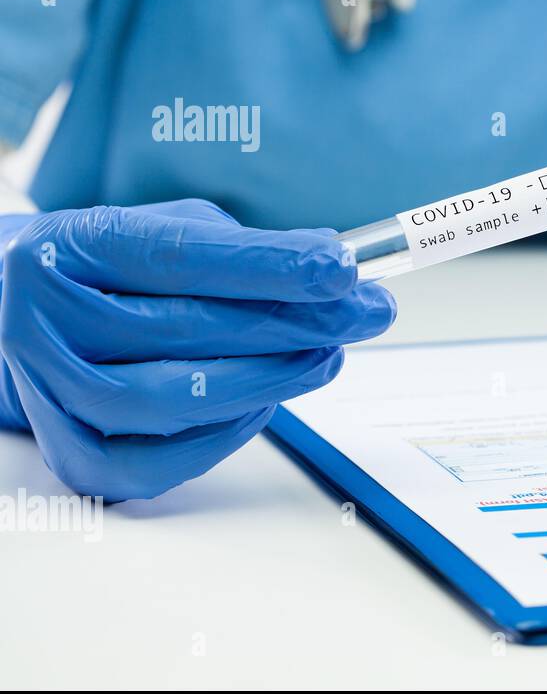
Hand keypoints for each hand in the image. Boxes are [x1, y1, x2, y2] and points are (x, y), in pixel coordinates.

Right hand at [0, 199, 394, 499]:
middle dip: (295, 322)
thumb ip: (238, 247)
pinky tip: (267, 401)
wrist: (11, 321)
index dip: (269, 264)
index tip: (341, 267)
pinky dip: (224, 434)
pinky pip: (158, 462)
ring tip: (327, 355)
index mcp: (65, 248)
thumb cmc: (104, 273)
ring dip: (268, 380)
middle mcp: (41, 321)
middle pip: (184, 329)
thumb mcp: (160, 231)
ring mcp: (48, 393)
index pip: (180, 256)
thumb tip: (329, 264)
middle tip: (364, 313)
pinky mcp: (69, 453)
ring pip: (170, 401)